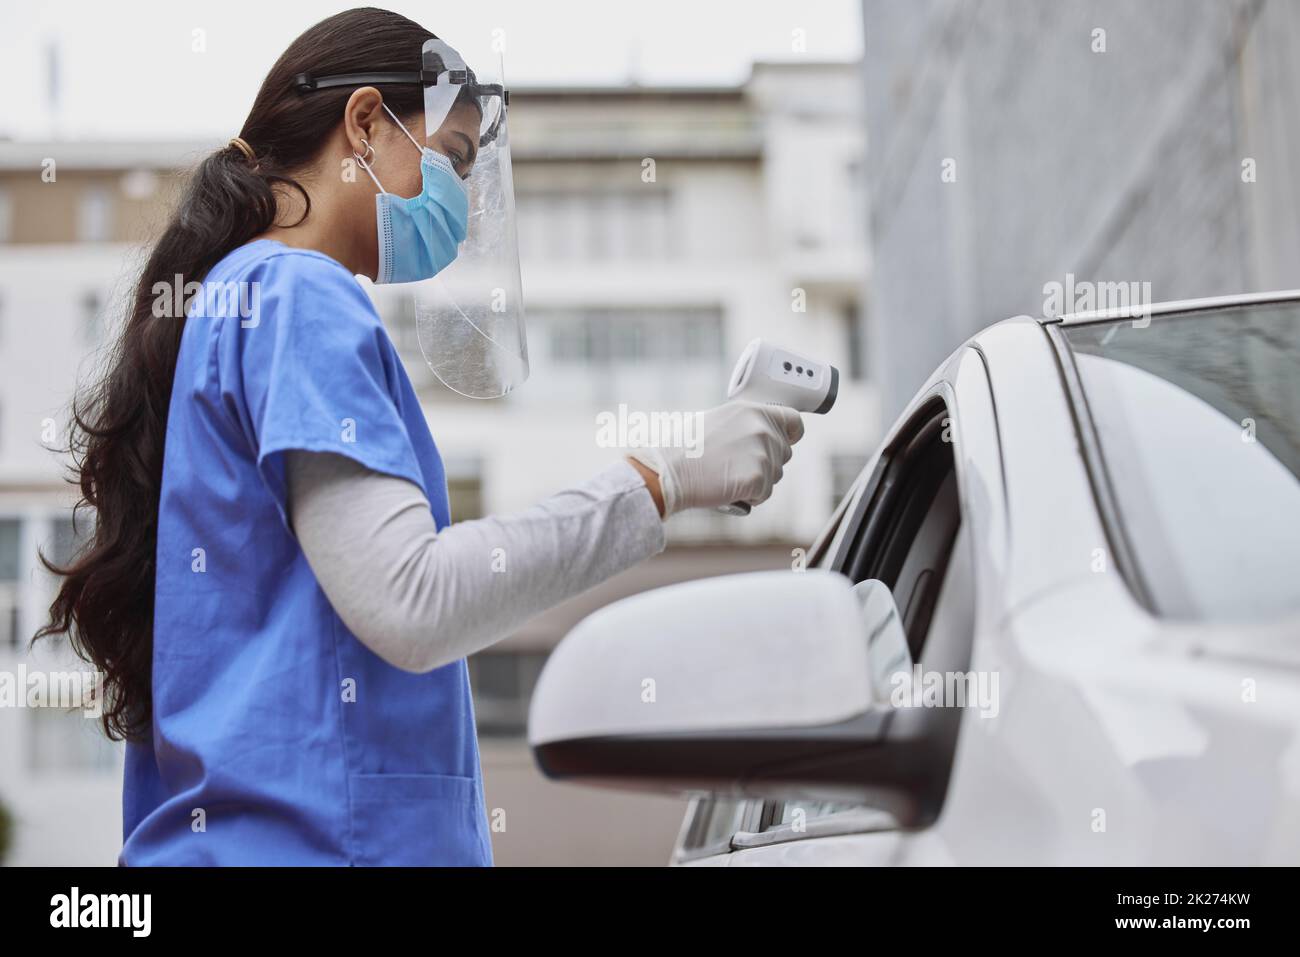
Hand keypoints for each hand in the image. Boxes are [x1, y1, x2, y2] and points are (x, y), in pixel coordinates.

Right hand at [627, 401, 804, 516]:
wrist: (668, 472)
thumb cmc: (683, 449)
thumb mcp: (718, 421)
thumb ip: (745, 425)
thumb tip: (757, 435)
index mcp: (752, 410)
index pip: (793, 421)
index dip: (790, 435)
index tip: (786, 441)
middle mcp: (762, 428)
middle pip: (784, 454)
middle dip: (766, 463)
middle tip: (735, 466)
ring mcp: (762, 454)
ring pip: (774, 476)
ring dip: (756, 481)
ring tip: (725, 476)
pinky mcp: (758, 478)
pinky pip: (764, 494)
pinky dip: (748, 497)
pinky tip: (726, 488)